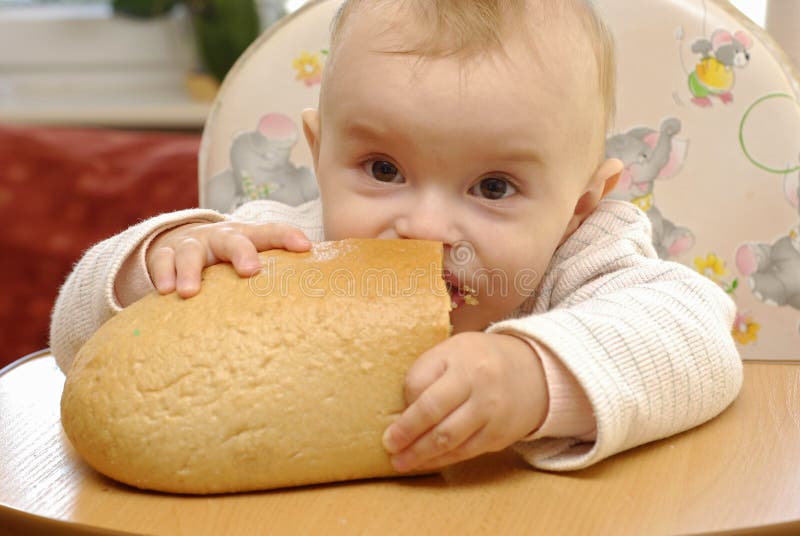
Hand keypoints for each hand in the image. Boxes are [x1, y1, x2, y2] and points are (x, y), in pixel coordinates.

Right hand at [147, 221, 311, 297]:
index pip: (272, 233)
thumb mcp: (254, 257)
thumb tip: (323, 289)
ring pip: (190, 251)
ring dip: (191, 271)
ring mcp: (192, 244)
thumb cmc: (232, 257)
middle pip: (234, 239)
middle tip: (250, 271)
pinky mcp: (166, 254)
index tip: (305, 247)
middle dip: (242, 253)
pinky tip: (166, 292)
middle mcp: (222, 237)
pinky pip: (161, 262)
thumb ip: (280, 272)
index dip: (288, 237)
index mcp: (248, 236)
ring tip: (189, 293)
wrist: (186, 241)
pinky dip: (163, 274)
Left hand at [382, 332, 547, 471]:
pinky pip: (464, 452)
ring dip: (420, 454)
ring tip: (400, 462)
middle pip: (433, 413)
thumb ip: (428, 371)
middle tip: (389, 445)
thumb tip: (403, 409)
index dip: (403, 403)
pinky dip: (442, 460)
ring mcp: (492, 412)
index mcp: (461, 358)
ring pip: (448, 439)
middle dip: (406, 433)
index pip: (421, 383)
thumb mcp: (454, 350)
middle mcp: (478, 384)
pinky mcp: (499, 435)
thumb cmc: (482, 360)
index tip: (389, 417)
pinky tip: (426, 462)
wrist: (536, 371)